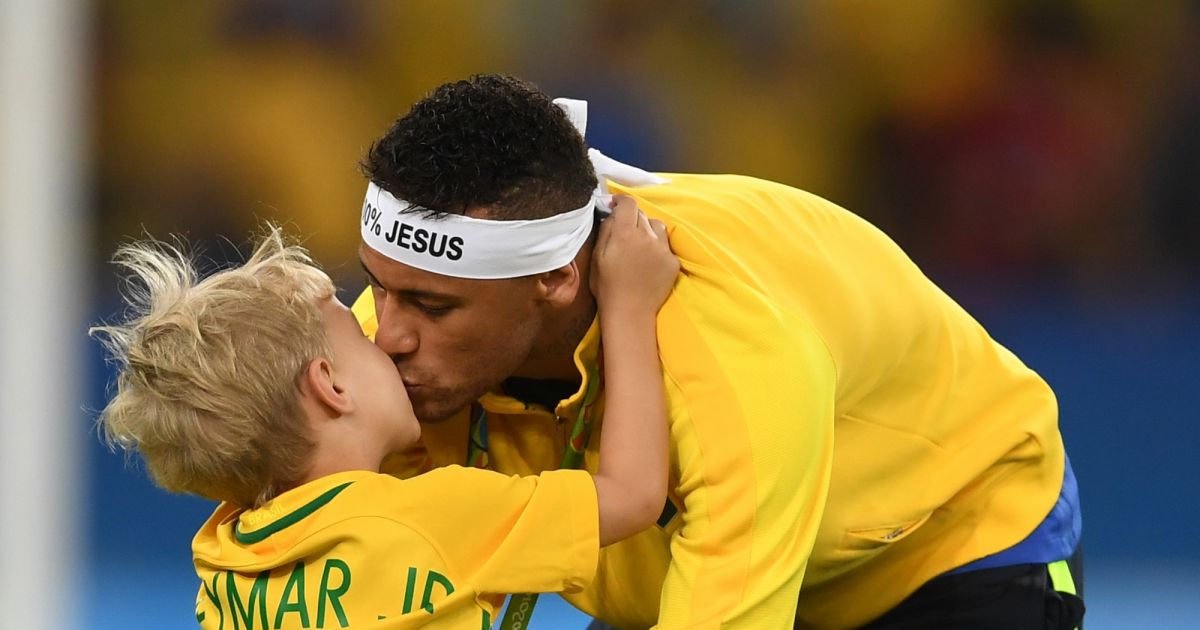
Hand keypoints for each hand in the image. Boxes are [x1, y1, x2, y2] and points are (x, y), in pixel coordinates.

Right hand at [591, 195, 679, 316]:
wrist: (630, 313)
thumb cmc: (607, 286)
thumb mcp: (598, 256)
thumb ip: (606, 230)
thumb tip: (612, 213)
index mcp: (624, 234)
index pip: (628, 203)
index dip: (621, 201)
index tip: (615, 206)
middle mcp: (646, 237)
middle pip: (641, 214)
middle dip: (632, 218)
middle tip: (624, 232)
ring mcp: (663, 249)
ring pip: (657, 225)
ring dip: (648, 229)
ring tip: (639, 244)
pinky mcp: (673, 261)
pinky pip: (665, 244)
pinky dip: (657, 247)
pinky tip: (648, 261)